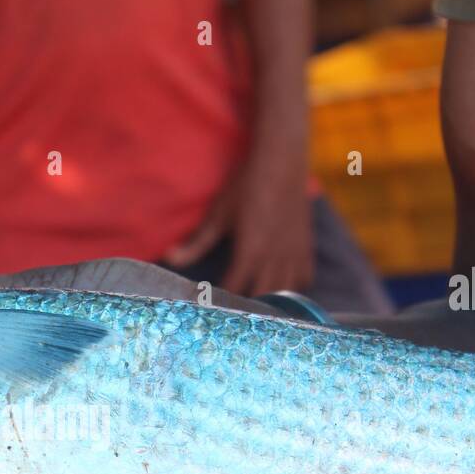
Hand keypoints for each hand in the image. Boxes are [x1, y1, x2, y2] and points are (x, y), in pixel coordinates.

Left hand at [164, 161, 313, 296]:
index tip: (206, 309)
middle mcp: (274, 259)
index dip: (218, 303)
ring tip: (255, 309)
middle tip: (229, 314)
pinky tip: (280, 288)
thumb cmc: (246, 185)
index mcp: (249, 254)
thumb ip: (196, 243)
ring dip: (270, 303)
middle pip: (260, 301)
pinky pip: (303, 279)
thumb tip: (169, 258)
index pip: (232, 292)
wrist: (282, 159)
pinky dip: (292, 289)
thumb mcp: (218, 215)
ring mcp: (293, 254)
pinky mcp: (306, 246)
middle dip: (244, 310)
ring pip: (286, 295)